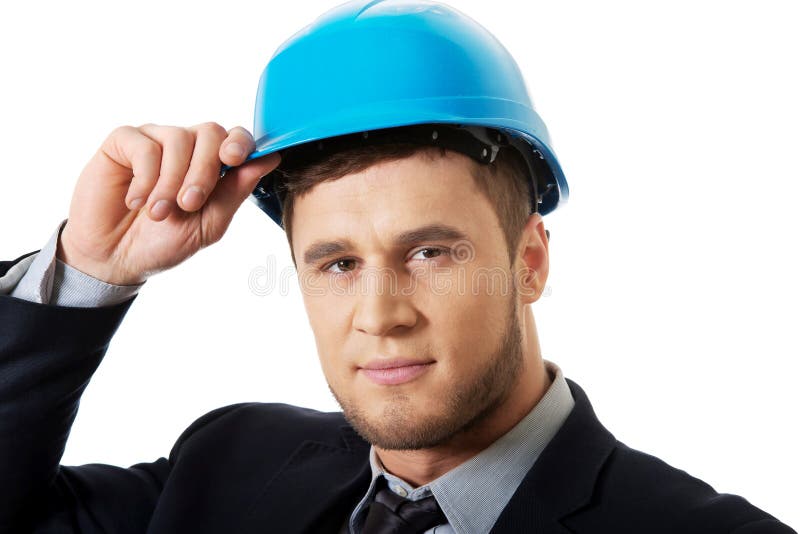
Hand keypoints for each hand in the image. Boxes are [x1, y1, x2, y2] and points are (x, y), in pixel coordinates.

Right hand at [57, 122, 280, 284]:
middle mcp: (186, 147)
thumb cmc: (163, 241)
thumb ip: (236, 191)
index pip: (235, 138)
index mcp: (212, 165)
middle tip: (190, 204)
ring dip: (172, 181)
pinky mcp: (123, 142)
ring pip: (179, 138)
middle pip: (211, 133)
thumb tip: (268, 159)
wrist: (115, 258)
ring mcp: (155, 141)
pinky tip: (135, 201)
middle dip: (205, 171)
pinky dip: (145, 177)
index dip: (240, 144)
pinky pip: (145, 145)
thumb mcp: (208, 224)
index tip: (235, 160)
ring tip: (158, 212)